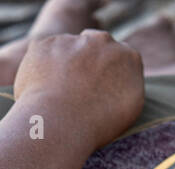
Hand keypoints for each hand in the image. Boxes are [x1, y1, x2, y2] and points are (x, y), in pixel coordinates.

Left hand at [13, 31, 144, 149]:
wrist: (62, 121)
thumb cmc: (100, 122)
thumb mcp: (130, 106)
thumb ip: (128, 82)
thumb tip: (121, 75)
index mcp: (128, 56)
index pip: (122, 58)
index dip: (112, 73)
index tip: (105, 89)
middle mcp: (101, 41)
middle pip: (95, 46)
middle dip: (89, 62)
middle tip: (81, 90)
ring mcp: (72, 39)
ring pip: (68, 49)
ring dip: (65, 64)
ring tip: (60, 94)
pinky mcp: (44, 44)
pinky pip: (44, 54)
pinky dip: (44, 67)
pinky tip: (44, 88)